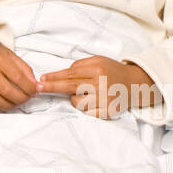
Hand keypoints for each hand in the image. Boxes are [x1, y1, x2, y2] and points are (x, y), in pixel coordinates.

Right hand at [0, 35, 37, 112]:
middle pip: (7, 92)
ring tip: (17, 101)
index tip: (36, 90)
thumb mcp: (11, 55)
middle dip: (22, 98)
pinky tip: (3, 105)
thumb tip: (34, 86)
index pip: (18, 78)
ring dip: (11, 106)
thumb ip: (25, 69)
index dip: (30, 87)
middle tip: (27, 97)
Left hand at [36, 57, 160, 117]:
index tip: (42, 79)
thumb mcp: (98, 61)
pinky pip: (86, 111)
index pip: (70, 73)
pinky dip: (84, 106)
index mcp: (97, 69)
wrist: (134, 84)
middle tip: (38, 87)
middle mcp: (101, 84)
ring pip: (77, 101)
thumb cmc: (112, 71)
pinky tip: (91, 101)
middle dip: (52, 87)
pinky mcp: (107, 112)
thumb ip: (80, 66)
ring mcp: (104, 99)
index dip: (54, 77)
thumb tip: (59, 75)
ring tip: (84, 93)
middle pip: (70, 86)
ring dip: (74, 98)